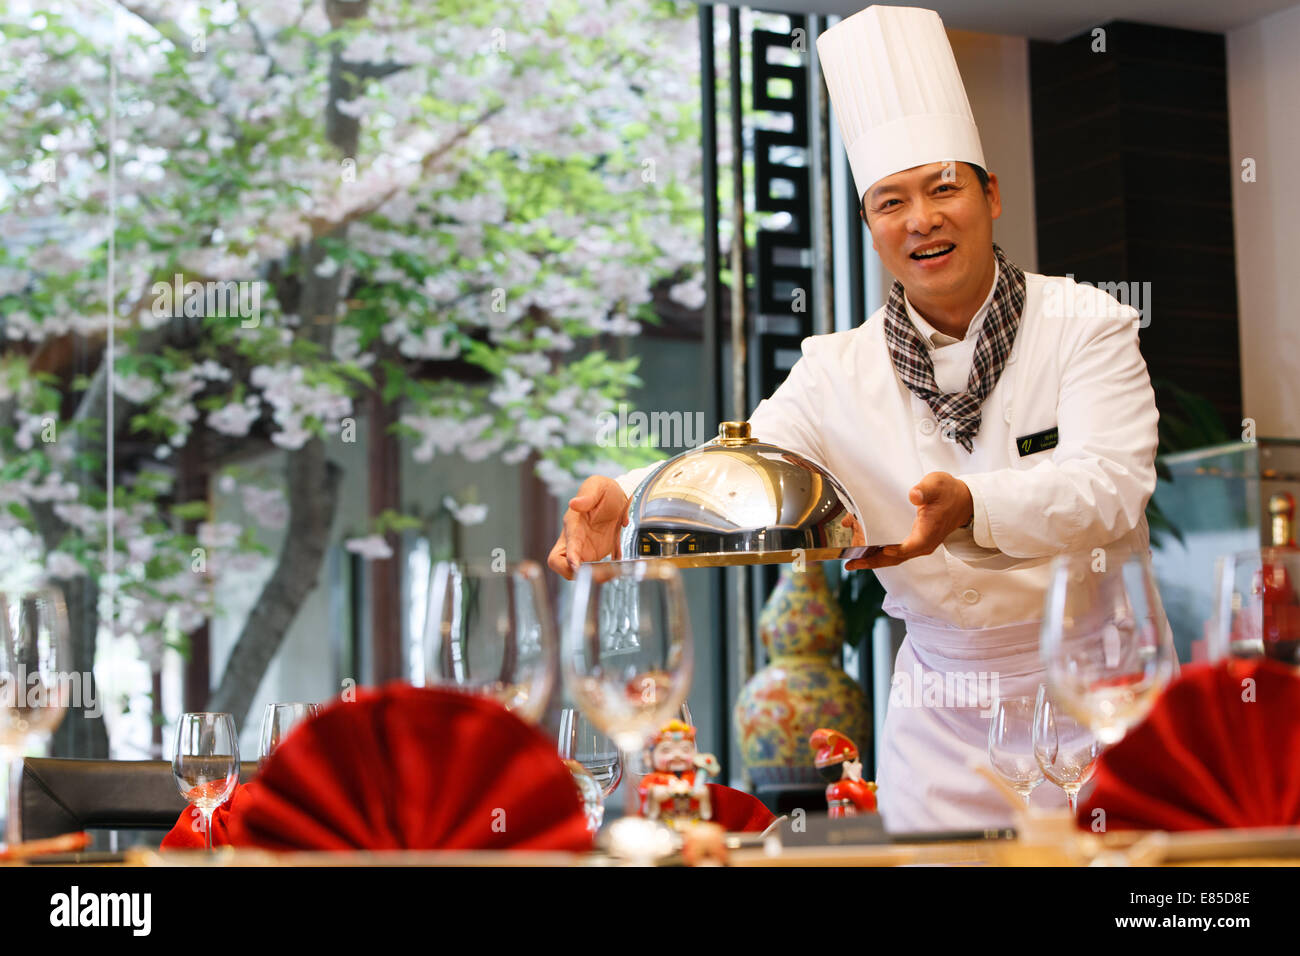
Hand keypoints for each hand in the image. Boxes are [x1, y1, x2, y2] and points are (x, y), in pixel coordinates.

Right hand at [547, 475, 629, 579]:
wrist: (617, 496)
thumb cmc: (603, 490)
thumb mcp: (598, 486)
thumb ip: (588, 495)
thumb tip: (573, 503)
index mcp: (573, 523)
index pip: (564, 544)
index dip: (569, 556)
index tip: (576, 565)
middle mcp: (575, 539)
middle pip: (561, 564)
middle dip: (574, 574)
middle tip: (595, 574)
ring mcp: (584, 548)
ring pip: (580, 571)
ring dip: (594, 575)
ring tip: (612, 572)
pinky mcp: (596, 553)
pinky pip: (596, 569)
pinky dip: (605, 573)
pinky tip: (617, 569)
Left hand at [844, 472, 973, 570]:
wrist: (963, 501)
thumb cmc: (949, 492)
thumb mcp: (937, 484)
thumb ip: (925, 490)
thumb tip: (914, 495)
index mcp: (927, 534)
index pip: (906, 548)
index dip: (890, 551)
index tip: (873, 549)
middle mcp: (922, 544)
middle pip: (894, 559)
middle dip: (872, 561)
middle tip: (850, 563)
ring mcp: (918, 545)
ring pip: (893, 558)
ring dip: (872, 559)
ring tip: (851, 560)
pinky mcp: (914, 542)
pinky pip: (895, 552)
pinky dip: (879, 552)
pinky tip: (862, 546)